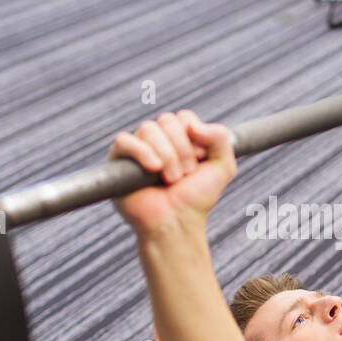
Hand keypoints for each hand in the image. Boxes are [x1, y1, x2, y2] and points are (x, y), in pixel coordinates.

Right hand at [109, 110, 236, 233]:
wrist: (176, 223)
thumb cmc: (196, 198)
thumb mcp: (223, 166)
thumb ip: (220, 137)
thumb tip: (192, 124)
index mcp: (179, 138)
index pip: (184, 118)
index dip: (194, 137)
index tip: (199, 161)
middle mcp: (157, 140)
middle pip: (167, 120)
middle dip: (181, 148)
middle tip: (184, 174)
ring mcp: (137, 149)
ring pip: (148, 128)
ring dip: (166, 155)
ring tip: (170, 179)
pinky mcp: (118, 161)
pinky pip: (123, 140)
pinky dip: (141, 152)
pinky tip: (153, 168)